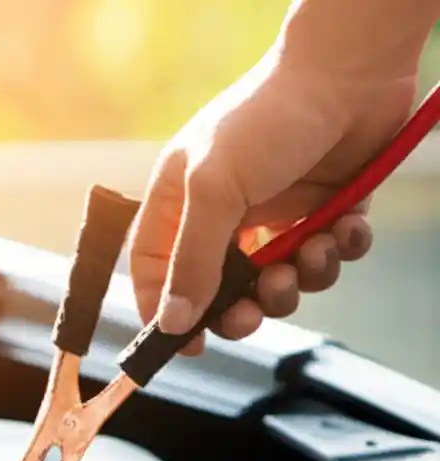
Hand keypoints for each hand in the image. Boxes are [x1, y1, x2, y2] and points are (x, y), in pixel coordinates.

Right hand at [128, 0, 438, 353]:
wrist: (350, 73)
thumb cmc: (266, 119)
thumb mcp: (214, 189)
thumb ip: (193, 261)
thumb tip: (171, 323)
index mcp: (180, 200)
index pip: (154, 269)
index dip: (164, 310)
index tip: (188, 343)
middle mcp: (224, 212)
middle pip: (220, 288)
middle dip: (241, 307)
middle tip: (254, 314)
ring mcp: (277, 213)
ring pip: (279, 279)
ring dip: (298, 279)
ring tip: (311, 254)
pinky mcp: (326, 210)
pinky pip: (328, 255)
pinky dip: (340, 250)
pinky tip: (345, 225)